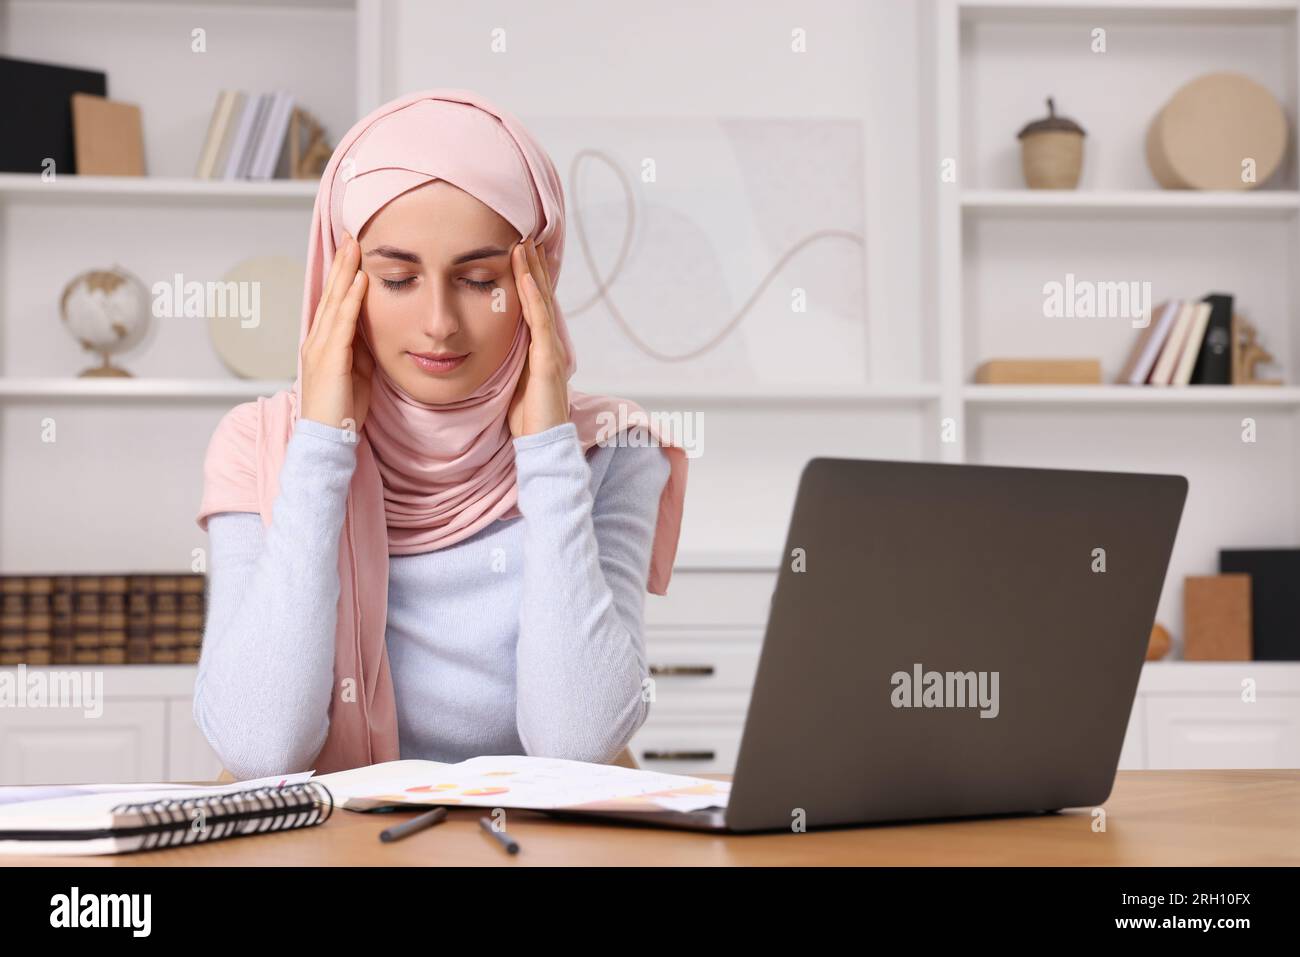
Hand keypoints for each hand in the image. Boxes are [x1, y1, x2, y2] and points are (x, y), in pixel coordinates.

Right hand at [300, 231, 374, 438]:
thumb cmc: (343, 411)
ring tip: (354, 247)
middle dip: (342, 264)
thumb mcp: (358, 373)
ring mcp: (321, 348)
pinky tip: (359, 281)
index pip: (334, 302)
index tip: (351, 251)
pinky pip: (343, 323)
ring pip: (335, 302)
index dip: (342, 276)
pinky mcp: (330, 359)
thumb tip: (373, 332)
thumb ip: (361, 350)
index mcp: (323, 344)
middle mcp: (317, 340)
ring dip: (345, 273)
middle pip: (331, 295)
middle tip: (351, 236)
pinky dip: (352, 300)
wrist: (328, 438)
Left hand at [507, 237, 569, 438]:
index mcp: (540, 349)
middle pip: (541, 297)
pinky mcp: (548, 363)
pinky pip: (541, 324)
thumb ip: (508, 361)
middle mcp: (549, 346)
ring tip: (525, 246)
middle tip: (525, 236)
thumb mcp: (512, 382)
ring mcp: (551, 352)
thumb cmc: (526, 420)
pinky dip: (534, 299)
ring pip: (542, 304)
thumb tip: (489, 346)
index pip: (534, 306)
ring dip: (534, 274)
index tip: (519, 253)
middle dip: (533, 267)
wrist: (543, 446)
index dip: (528, 279)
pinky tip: (527, 279)